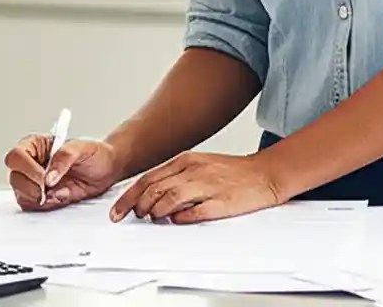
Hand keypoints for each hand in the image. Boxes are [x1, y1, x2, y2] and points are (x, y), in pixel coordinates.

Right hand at [4, 136, 122, 211]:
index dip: (27, 169)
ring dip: (38, 198)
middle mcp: (30, 164)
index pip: (16, 156)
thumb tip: (48, 177)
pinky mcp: (40, 198)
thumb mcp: (81, 148)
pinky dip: (45, 206)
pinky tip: (60, 198)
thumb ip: (63, 158)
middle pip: (15, 178)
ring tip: (60, 193)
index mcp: (35, 146)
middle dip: (31, 187)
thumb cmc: (94, 154)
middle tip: (50, 190)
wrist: (106, 170)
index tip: (43, 178)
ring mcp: (33, 182)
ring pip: (21, 194)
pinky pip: (32, 206)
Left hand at [108, 151, 283, 224]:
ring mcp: (207, 186)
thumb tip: (151, 197)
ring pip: (170, 199)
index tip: (117, 211)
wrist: (265, 173)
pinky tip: (176, 221)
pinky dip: (181, 218)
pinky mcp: (221, 202)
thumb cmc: (231, 173)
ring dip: (156, 212)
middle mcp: (194, 171)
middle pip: (154, 189)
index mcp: (186, 161)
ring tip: (153, 219)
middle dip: (138, 206)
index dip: (128, 197)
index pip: (148, 179)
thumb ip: (175, 179)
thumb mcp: (199, 166)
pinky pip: (195, 212)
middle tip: (134, 217)